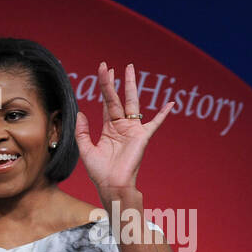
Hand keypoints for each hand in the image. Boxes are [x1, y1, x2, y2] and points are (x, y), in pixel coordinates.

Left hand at [74, 62, 171, 199]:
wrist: (112, 185)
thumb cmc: (100, 172)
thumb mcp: (86, 150)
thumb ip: (82, 132)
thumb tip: (81, 113)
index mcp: (109, 129)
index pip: (107, 103)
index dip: (104, 88)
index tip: (102, 71)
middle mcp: (122, 126)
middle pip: (117, 99)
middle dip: (113, 83)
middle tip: (110, 66)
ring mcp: (133, 130)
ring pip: (132, 103)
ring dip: (131, 87)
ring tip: (129, 70)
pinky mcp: (143, 137)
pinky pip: (155, 123)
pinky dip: (163, 114)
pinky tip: (171, 104)